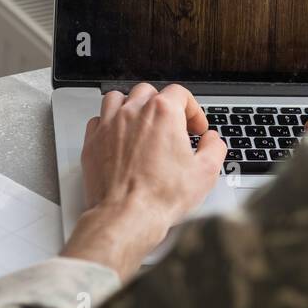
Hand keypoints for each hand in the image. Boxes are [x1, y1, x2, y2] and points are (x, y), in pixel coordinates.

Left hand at [63, 83, 225, 279]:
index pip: (180, 93)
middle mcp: (134, 113)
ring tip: (142, 123)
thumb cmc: (160, 195)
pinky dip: (109, 123)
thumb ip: (215, 147)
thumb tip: (212, 140)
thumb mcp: (206, 171)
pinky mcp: (93, 143)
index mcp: (163, 113)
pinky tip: (119, 137)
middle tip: (171, 126)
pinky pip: (98, 119)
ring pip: (118, 98)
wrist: (127, 216)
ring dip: (132, 106)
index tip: (196, 127)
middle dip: (163, 105)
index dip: (193, 109)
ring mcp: (110, 126)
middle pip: (148, 91)